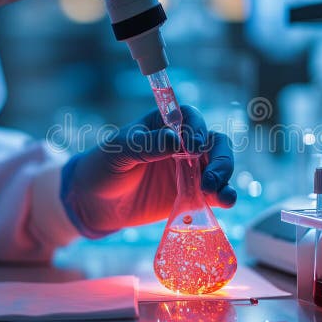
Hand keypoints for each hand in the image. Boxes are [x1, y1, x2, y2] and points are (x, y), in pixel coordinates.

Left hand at [60, 106, 236, 237]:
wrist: (96, 203)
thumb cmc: (103, 167)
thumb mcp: (118, 152)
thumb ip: (145, 145)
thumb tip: (173, 138)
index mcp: (164, 124)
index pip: (190, 118)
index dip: (197, 129)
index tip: (192, 147)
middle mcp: (183, 144)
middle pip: (214, 142)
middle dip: (219, 159)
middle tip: (210, 180)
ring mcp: (189, 170)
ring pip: (219, 166)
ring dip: (225, 178)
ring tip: (222, 197)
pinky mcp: (192, 194)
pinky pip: (214, 192)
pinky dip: (223, 196)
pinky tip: (225, 203)